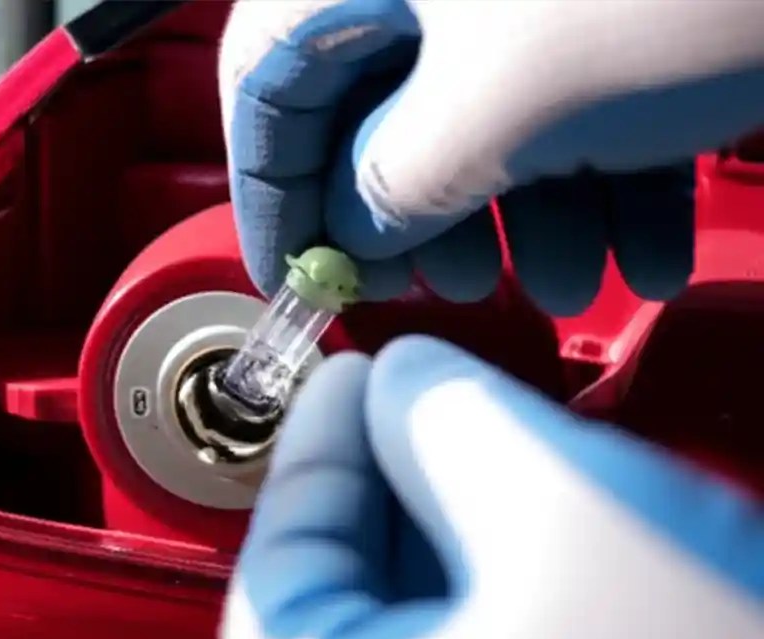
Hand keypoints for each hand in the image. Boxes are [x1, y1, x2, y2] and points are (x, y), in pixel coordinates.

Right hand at [219, 0, 763, 314]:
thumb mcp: (503, 106)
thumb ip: (391, 184)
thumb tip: (352, 233)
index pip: (264, 78)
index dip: (274, 194)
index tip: (300, 280)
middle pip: (377, 97)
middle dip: (423, 213)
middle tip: (452, 288)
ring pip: (484, 102)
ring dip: (525, 211)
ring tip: (577, 279)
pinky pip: (570, 85)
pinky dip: (598, 172)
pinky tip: (647, 245)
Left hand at [222, 335, 763, 638]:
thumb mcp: (570, 520)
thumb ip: (459, 424)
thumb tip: (410, 382)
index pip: (280, 557)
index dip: (322, 442)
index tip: (357, 373)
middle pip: (351, 595)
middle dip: (401, 481)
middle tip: (436, 400)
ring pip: (423, 635)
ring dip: (459, 538)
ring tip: (504, 457)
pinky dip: (508, 605)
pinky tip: (552, 550)